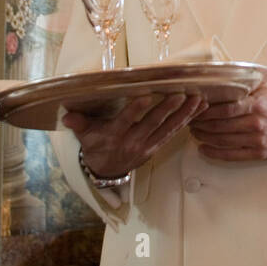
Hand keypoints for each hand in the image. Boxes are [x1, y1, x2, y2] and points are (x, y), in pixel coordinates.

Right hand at [63, 92, 206, 178]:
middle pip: (152, 124)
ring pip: (168, 129)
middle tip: (181, 95)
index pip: (125, 121)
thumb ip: (78, 123)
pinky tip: (200, 108)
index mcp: (114, 136)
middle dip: (167, 109)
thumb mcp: (83, 135)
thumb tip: (67, 115)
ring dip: (184, 114)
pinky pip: (174, 133)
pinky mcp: (156, 147)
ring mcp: (147, 146)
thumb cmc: (94, 145)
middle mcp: (132, 142)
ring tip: (198, 100)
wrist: (105, 171)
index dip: (135, 110)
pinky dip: (188, 120)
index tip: (146, 96)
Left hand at [189, 85, 266, 160]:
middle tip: (190, 121)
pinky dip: (214, 153)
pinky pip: (231, 155)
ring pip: (222, 140)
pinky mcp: (258, 153)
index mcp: (256, 105)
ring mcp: (257, 140)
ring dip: (204, 137)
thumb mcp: (264, 91)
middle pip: (220, 125)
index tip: (195, 109)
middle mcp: (255, 123)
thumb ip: (244, 87)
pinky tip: (203, 148)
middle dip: (200, 124)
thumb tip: (220, 79)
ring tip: (194, 132)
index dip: (206, 111)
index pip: (224, 109)